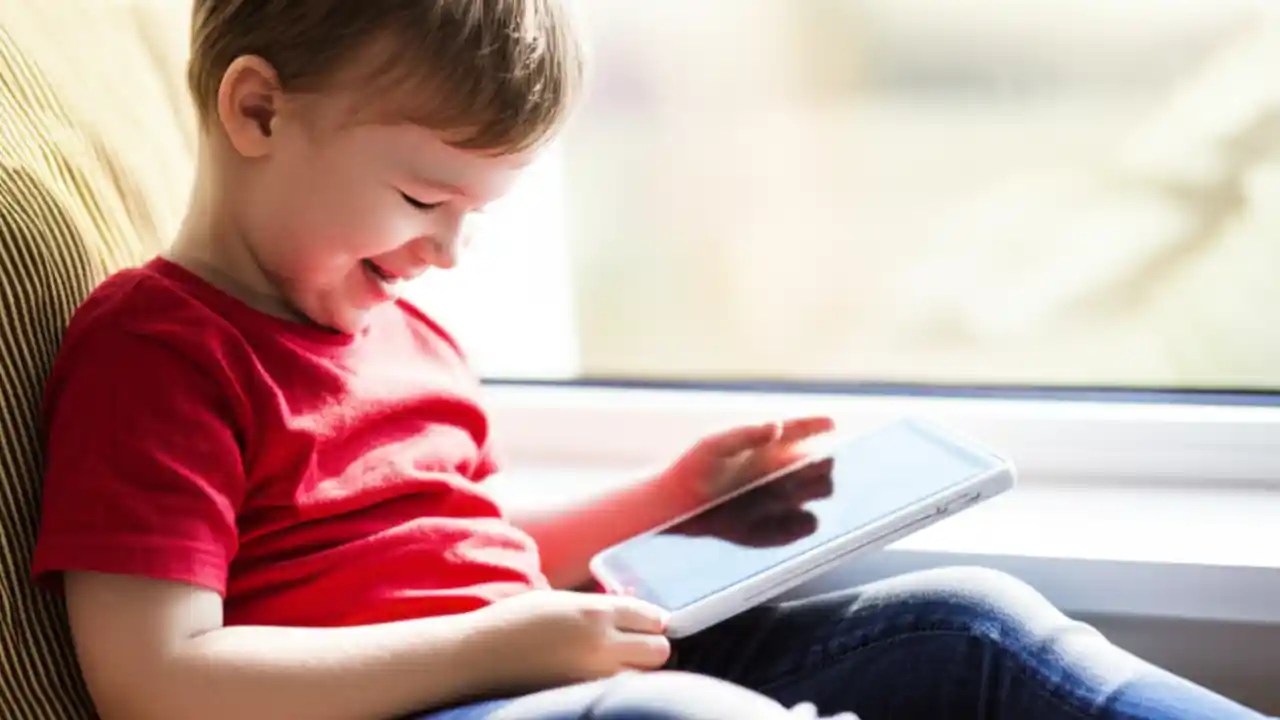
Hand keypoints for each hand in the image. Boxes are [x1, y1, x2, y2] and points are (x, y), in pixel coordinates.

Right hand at [470, 591, 671, 691]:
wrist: (476, 657)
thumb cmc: (513, 622)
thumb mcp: (559, 601)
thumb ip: (597, 607)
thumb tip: (632, 614)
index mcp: (594, 613)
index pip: (653, 618)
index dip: (653, 621)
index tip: (648, 624)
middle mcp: (601, 645)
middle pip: (659, 650)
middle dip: (651, 646)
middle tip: (633, 645)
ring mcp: (592, 677)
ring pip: (643, 676)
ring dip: (636, 668)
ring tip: (613, 663)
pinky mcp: (580, 698)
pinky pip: (617, 690)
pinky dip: (616, 683)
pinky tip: (598, 676)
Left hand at [659, 416, 835, 506]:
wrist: (681, 508)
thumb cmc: (694, 469)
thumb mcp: (713, 446)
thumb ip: (747, 435)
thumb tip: (777, 427)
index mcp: (772, 444)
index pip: (806, 429)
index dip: (819, 425)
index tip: (829, 425)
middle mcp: (786, 468)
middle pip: (825, 462)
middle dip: (815, 465)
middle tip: (790, 471)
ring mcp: (789, 497)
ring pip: (824, 488)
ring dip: (806, 490)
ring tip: (775, 493)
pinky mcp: (784, 526)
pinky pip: (809, 523)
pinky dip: (797, 520)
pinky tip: (771, 518)